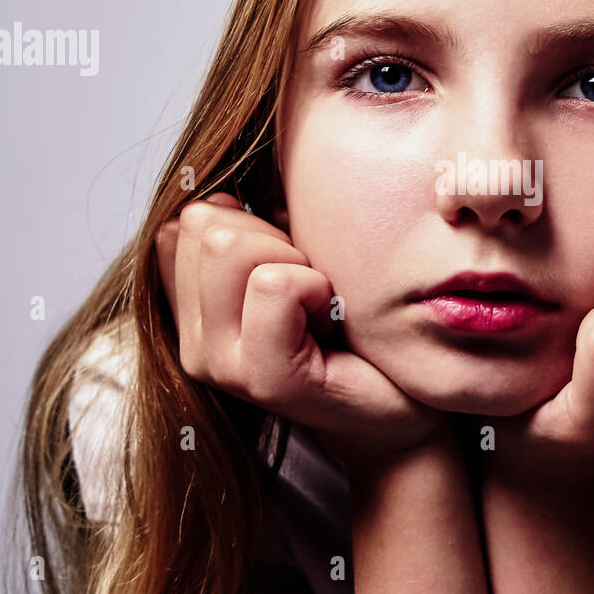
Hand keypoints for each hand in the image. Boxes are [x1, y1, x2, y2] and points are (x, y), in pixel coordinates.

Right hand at [154, 192, 443, 468]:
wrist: (402, 404)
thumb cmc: (354, 326)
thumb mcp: (297, 260)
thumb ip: (255, 224)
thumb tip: (233, 189)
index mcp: (191, 307)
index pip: (191, 217)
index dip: (253, 223)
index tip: (292, 267)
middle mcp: (193, 339)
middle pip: (207, 223)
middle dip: (273, 239)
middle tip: (313, 291)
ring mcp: (219, 364)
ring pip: (233, 246)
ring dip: (297, 262)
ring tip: (321, 307)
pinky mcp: (263, 379)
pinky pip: (274, 285)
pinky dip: (314, 286)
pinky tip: (330, 320)